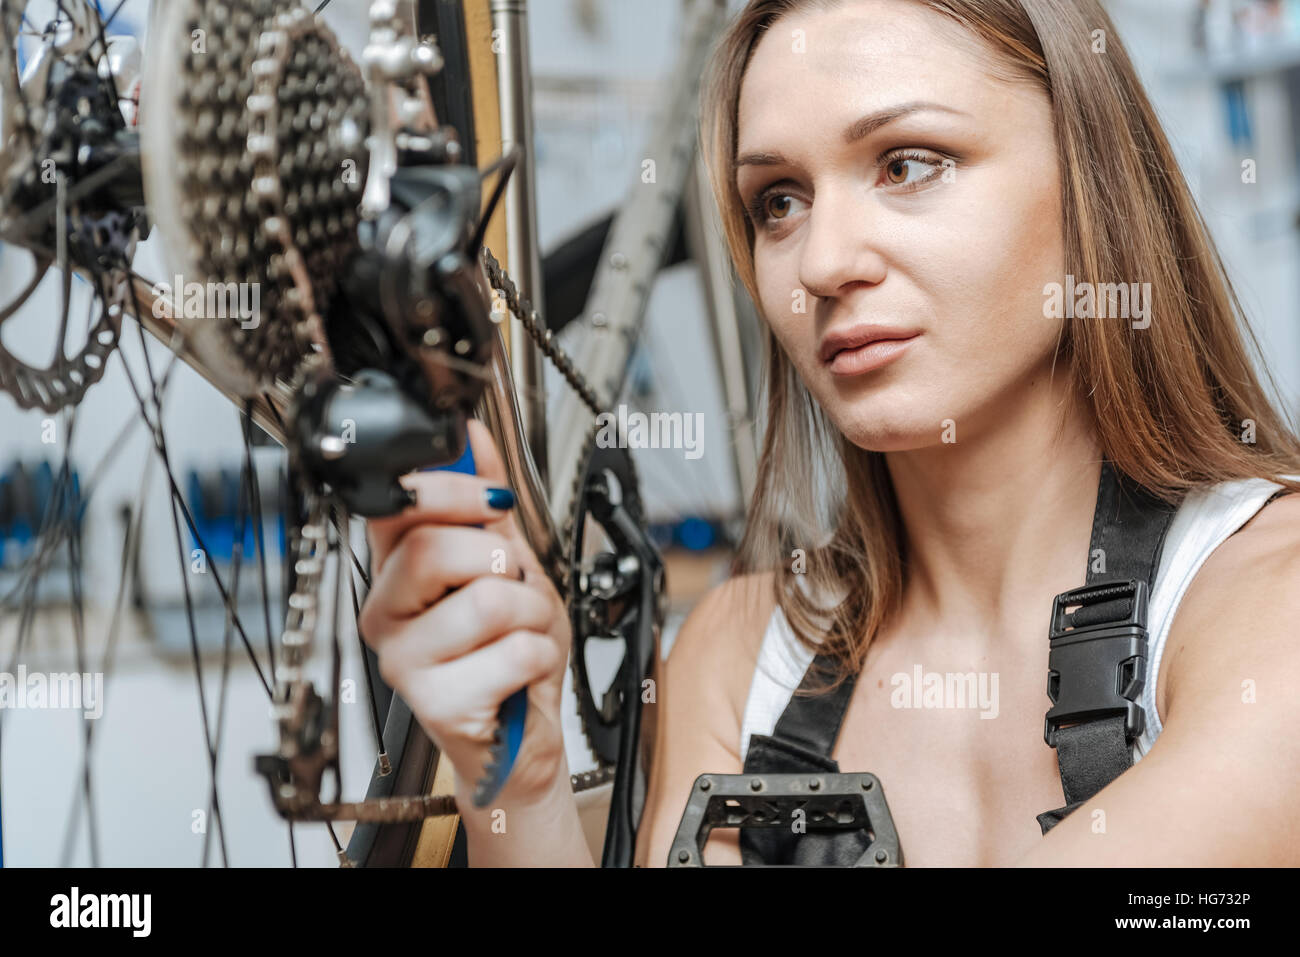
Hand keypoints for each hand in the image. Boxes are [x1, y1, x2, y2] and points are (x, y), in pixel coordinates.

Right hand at [360, 420, 570, 808]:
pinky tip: (522, 669)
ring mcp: (404, 662)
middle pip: (434, 549)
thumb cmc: (507, 651)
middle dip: (503, 562)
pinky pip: (511, 652)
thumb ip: (487, 501)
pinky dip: (539, 654)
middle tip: (515, 585)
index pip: (397, 506)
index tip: (492, 502)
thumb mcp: (508, 561)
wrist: (522, 730)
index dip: (451, 492)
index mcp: (395, 570)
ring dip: (530, 612)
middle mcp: (386, 614)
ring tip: (523, 631)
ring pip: (484, 601)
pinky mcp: (435, 705)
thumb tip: (471, 437)